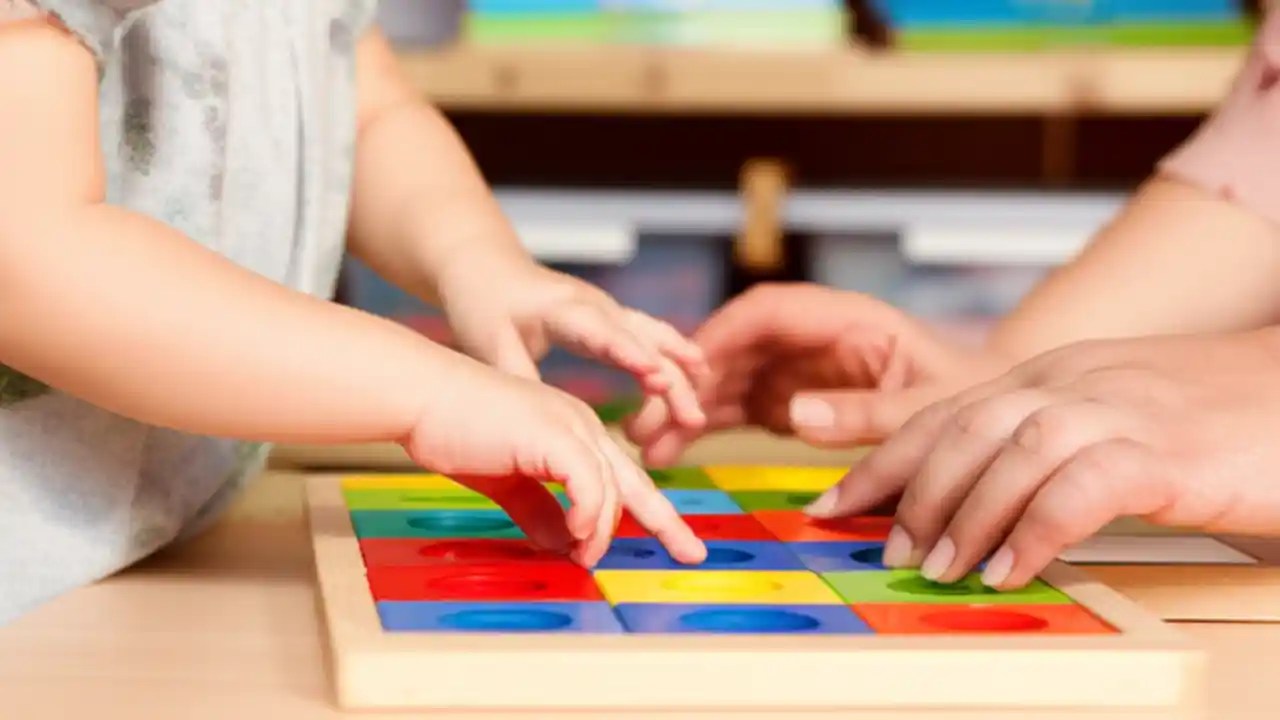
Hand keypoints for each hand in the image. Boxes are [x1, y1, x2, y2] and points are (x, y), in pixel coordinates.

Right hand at [403, 358, 706, 566]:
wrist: (422, 398)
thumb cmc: (456, 432)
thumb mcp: (506, 482)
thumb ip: (537, 510)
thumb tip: (563, 545)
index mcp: (573, 432)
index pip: (621, 478)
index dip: (649, 511)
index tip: (673, 542)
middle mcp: (582, 425)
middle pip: (634, 481)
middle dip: (665, 521)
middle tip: (691, 554)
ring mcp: (571, 425)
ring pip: (612, 486)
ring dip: (602, 530)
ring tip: (587, 559)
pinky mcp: (553, 432)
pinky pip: (588, 481)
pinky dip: (588, 513)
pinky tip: (576, 536)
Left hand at [438, 259, 707, 432]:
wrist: (485, 267)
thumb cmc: (484, 307)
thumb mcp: (490, 347)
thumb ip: (519, 380)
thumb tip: (544, 423)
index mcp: (562, 310)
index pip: (602, 333)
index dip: (631, 354)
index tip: (657, 377)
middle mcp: (595, 305)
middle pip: (642, 339)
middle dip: (672, 376)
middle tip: (693, 418)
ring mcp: (608, 310)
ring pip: (655, 337)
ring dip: (682, 369)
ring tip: (703, 409)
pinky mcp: (613, 319)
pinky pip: (652, 336)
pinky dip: (675, 356)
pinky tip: (698, 377)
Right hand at [625, 283, 1009, 465]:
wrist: (991, 422)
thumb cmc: (970, 399)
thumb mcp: (928, 406)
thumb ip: (865, 409)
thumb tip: (795, 415)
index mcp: (847, 319)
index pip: (768, 311)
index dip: (720, 337)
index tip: (681, 372)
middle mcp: (812, 339)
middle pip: (734, 346)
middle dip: (686, 380)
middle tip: (645, 421)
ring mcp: (798, 369)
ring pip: (726, 378)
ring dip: (685, 408)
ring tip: (646, 445)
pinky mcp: (792, 400)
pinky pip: (738, 407)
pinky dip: (705, 427)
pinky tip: (674, 451)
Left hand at [807, 330, 1279, 589]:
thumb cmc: (1209, 414)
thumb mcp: (1109, 411)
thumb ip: (1045, 442)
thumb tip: (976, 500)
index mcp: (1051, 374)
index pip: (945, 410)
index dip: (882, 458)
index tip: (835, 501)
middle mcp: (1072, 382)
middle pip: (964, 428)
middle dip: (910, 491)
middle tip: (885, 549)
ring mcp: (1119, 410)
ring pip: (1012, 452)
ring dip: (966, 515)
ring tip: (938, 569)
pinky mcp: (1166, 453)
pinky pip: (1082, 488)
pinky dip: (1037, 531)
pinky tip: (1012, 568)